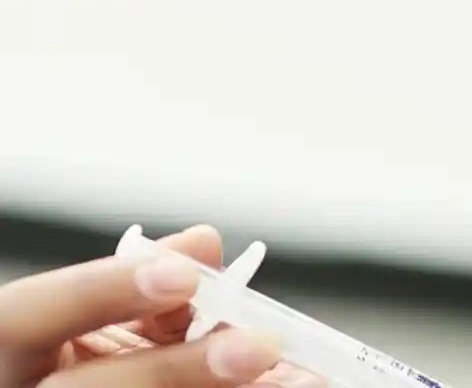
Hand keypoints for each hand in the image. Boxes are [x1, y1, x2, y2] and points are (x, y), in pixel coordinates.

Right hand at [0, 225, 285, 386]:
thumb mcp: (97, 328)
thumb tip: (202, 246)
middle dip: (174, 370)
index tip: (185, 274)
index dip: (100, 291)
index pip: (24, 317)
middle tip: (260, 347)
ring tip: (293, 381)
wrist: (106, 386)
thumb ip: (142, 292)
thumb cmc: (93, 368)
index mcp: (9, 355)